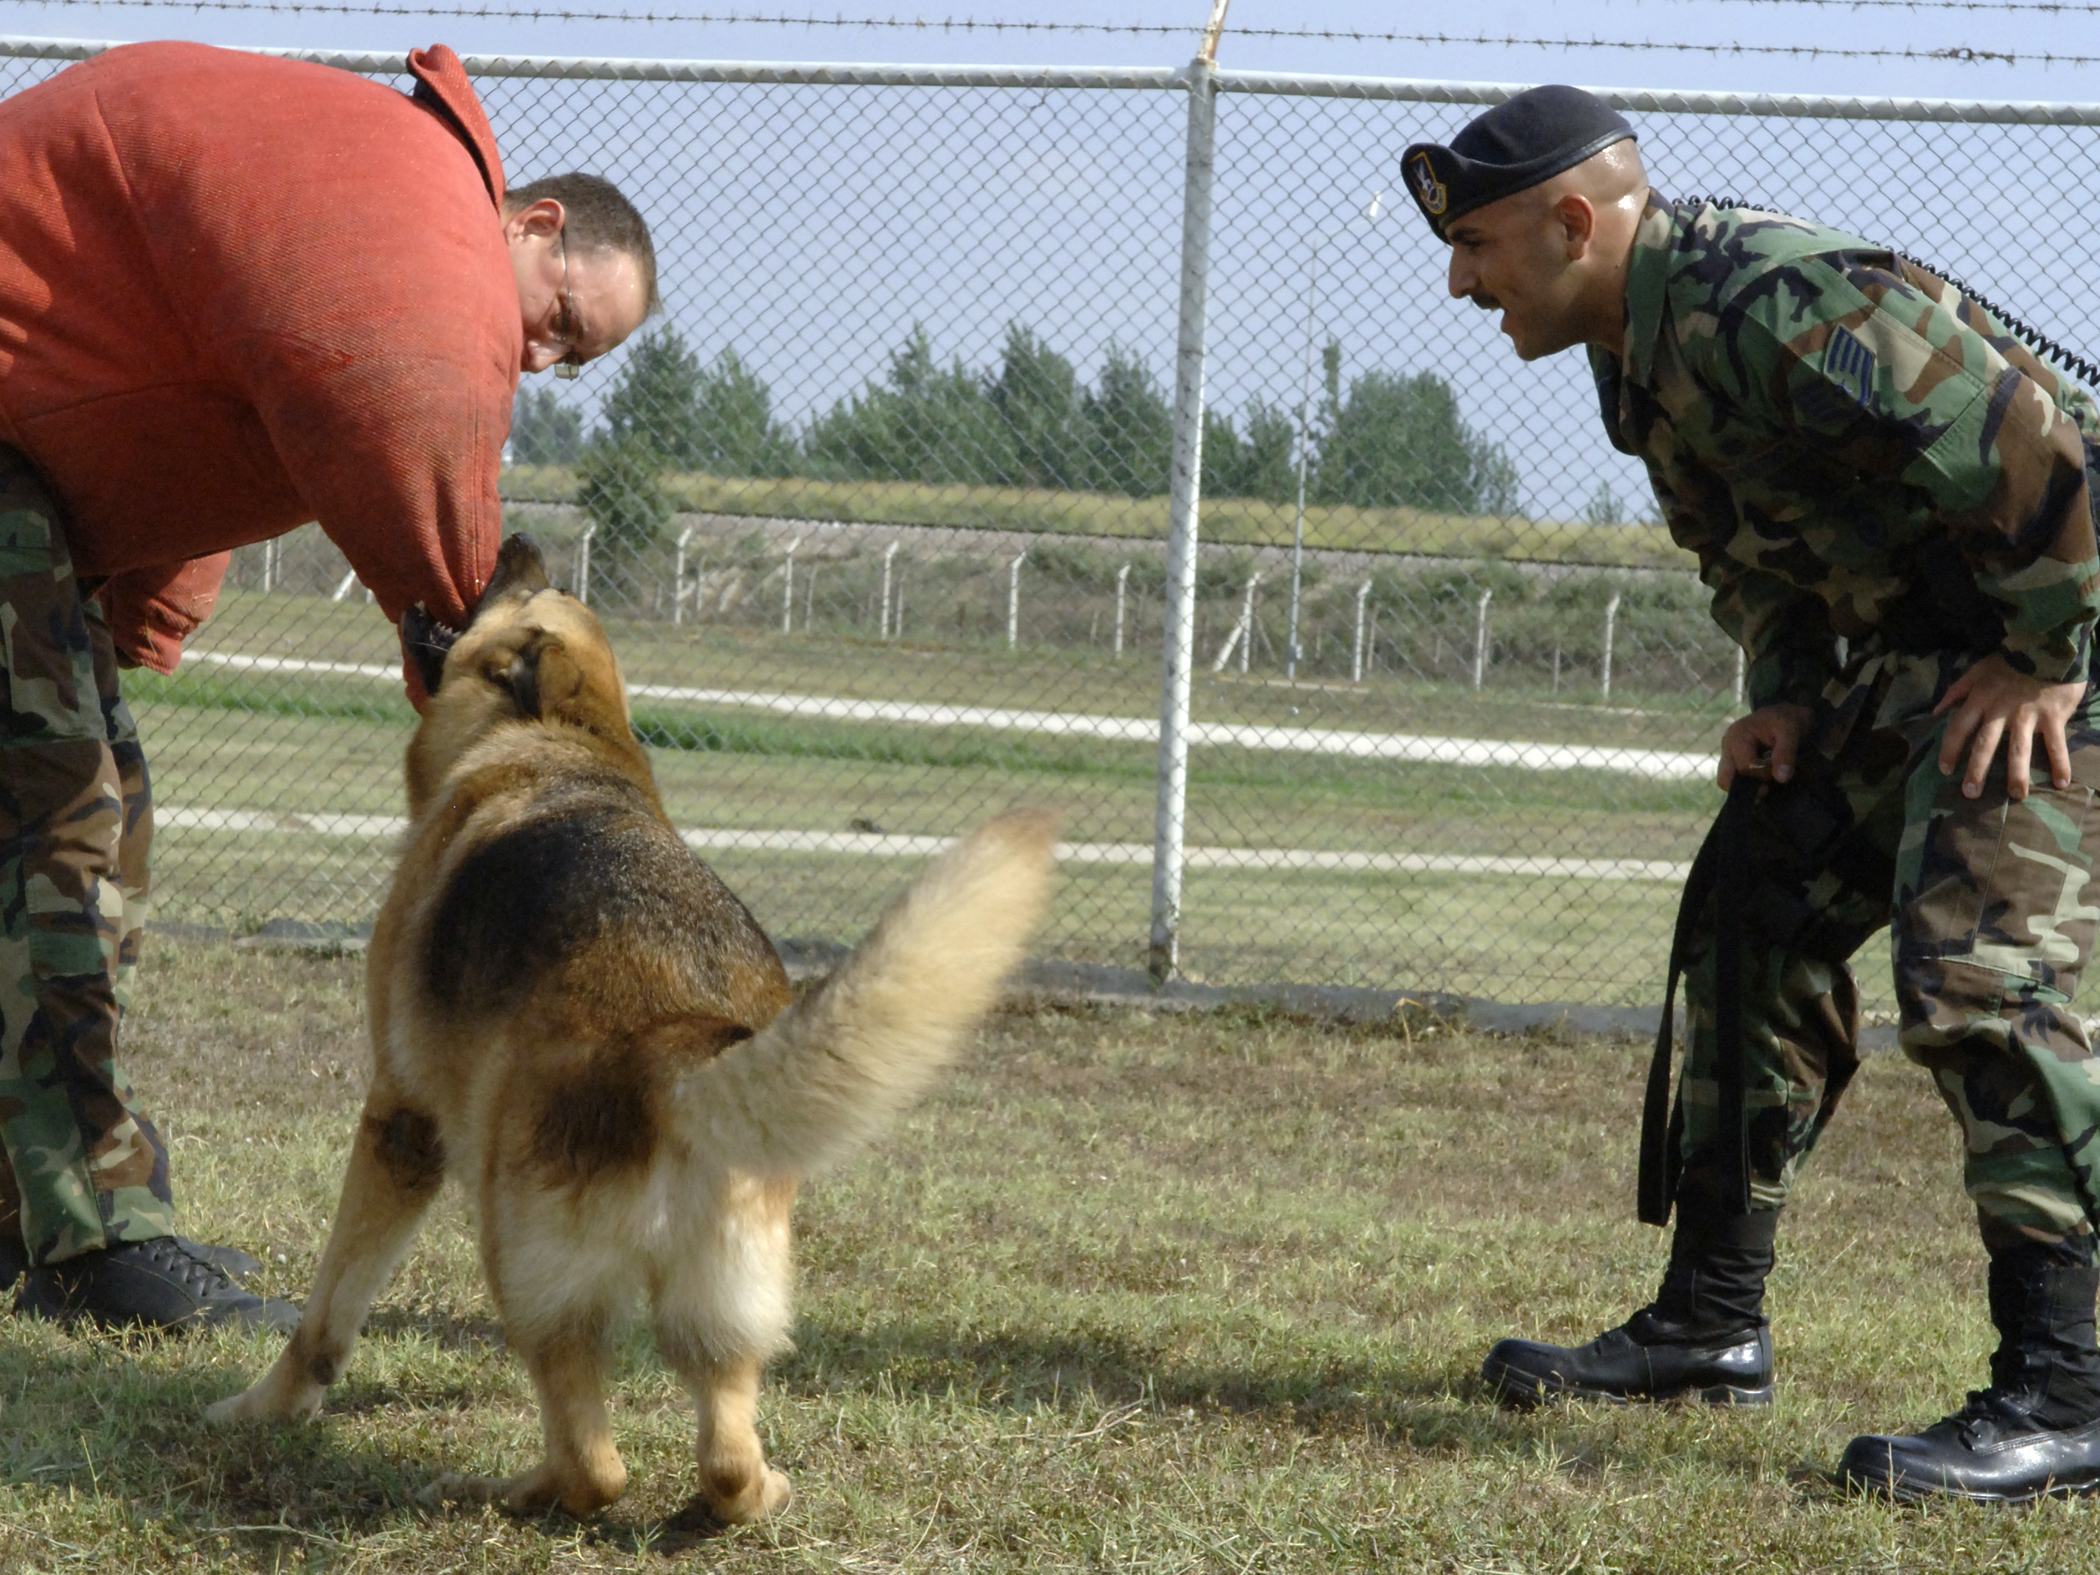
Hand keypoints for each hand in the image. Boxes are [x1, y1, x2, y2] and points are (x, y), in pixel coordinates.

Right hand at [1718, 703, 1813, 789]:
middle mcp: (1727, 744)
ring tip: (1766, 775)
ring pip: (1726, 780)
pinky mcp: (1730, 759)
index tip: (1780, 769)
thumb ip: (1785, 754)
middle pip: (1727, 778)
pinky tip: (1761, 774)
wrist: (1784, 714)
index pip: (1745, 768)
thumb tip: (1781, 779)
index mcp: (1737, 735)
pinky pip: (1731, 778)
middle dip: (1751, 782)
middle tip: (1771, 776)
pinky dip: (1746, 781)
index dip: (1764, 774)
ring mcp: (1726, 752)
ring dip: (1747, 784)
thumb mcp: (1791, 732)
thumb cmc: (1787, 720)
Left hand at [1934, 652, 2084, 800]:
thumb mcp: (1978, 669)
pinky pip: (2056, 743)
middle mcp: (2001, 710)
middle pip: (1985, 744)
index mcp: (1980, 699)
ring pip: (2019, 748)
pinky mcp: (2053, 716)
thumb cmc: (2011, 660)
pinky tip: (2061, 783)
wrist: (2048, 645)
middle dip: (1977, 770)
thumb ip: (1956, 691)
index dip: (1949, 749)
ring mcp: (2027, 714)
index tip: (1944, 769)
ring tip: (2016, 796)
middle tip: (1970, 793)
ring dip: (2017, 774)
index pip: (1959, 727)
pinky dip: (2060, 763)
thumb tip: (1935, 711)